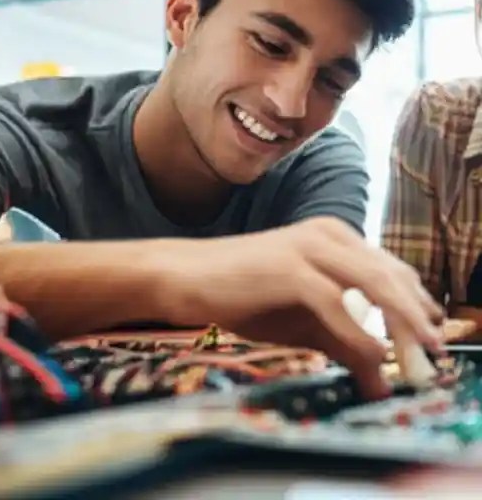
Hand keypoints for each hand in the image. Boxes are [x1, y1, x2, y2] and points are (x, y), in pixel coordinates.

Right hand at [158, 217, 444, 398]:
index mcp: (334, 237)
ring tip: (414, 358)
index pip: (394, 270)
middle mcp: (328, 234)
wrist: (181, 278)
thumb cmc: (237, 295)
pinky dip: (359, 334)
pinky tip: (370, 356)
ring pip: (375, 285)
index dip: (418, 307)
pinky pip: (336, 303)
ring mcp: (308, 247)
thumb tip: (379, 378)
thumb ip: (342, 340)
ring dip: (401, 326)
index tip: (430, 343)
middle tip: (431, 356)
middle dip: (418, 320)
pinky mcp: (288, 267)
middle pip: (394, 276)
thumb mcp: (301, 321)